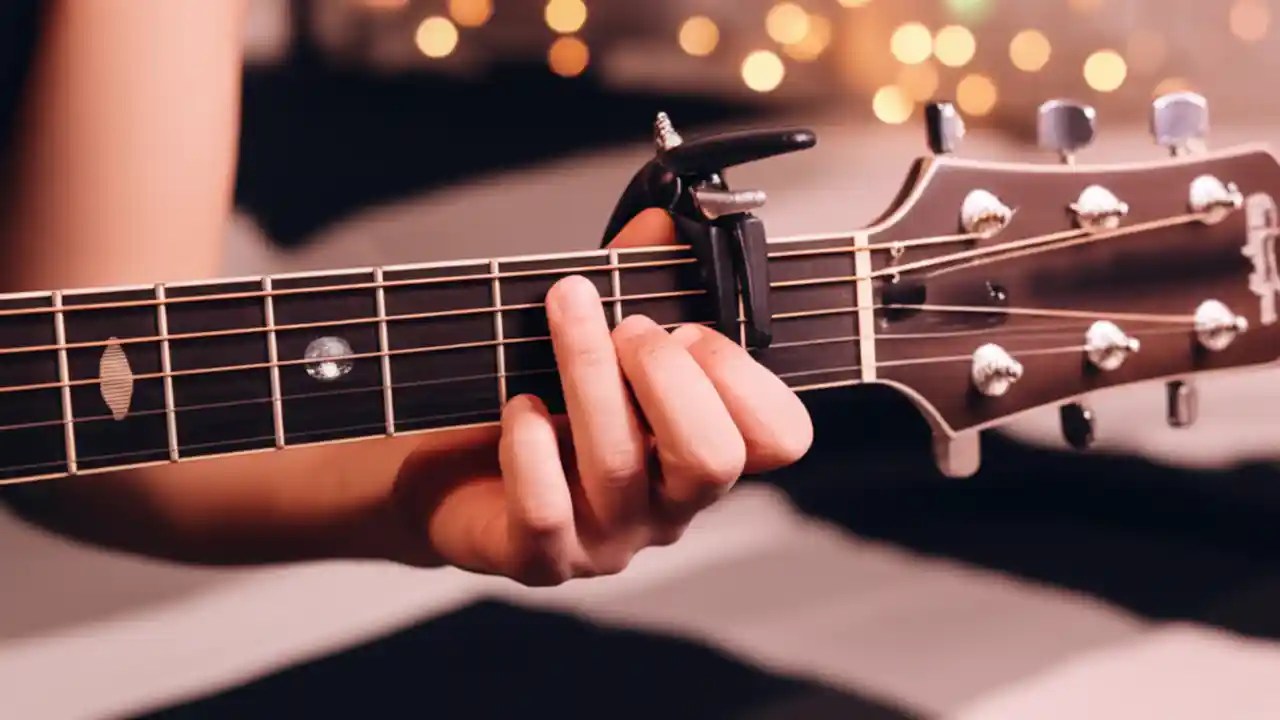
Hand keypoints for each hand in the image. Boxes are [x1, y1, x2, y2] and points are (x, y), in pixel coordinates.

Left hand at [390, 209, 812, 584]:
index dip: (744, 377)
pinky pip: (545, 508)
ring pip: (618, 464)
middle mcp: (667, 506)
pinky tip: (516, 406)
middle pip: (713, 460)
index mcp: (699, 453)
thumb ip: (635, 278)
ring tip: (563, 310)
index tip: (688, 329)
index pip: (780, 439)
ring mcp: (607, 540)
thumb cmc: (536, 400)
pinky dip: (528, 443)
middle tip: (626, 327)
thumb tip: (663, 219)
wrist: (446, 471)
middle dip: (668, 373)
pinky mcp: (539, 558)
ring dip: (588, 369)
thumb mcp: (593, 335)